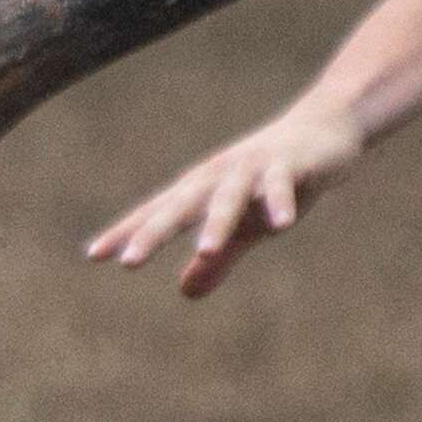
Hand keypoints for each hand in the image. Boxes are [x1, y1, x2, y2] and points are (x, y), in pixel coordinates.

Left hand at [85, 97, 365, 296]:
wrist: (326, 129)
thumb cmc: (276, 181)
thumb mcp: (247, 227)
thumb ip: (217, 258)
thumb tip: (185, 293)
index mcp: (204, 190)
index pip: (158, 213)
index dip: (128, 232)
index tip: (94, 255)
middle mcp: (220, 176)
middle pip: (181, 205)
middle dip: (154, 232)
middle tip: (129, 261)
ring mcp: (254, 167)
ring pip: (230, 196)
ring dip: (217, 222)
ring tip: (204, 250)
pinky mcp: (292, 163)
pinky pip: (283, 184)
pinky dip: (280, 202)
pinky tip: (280, 226)